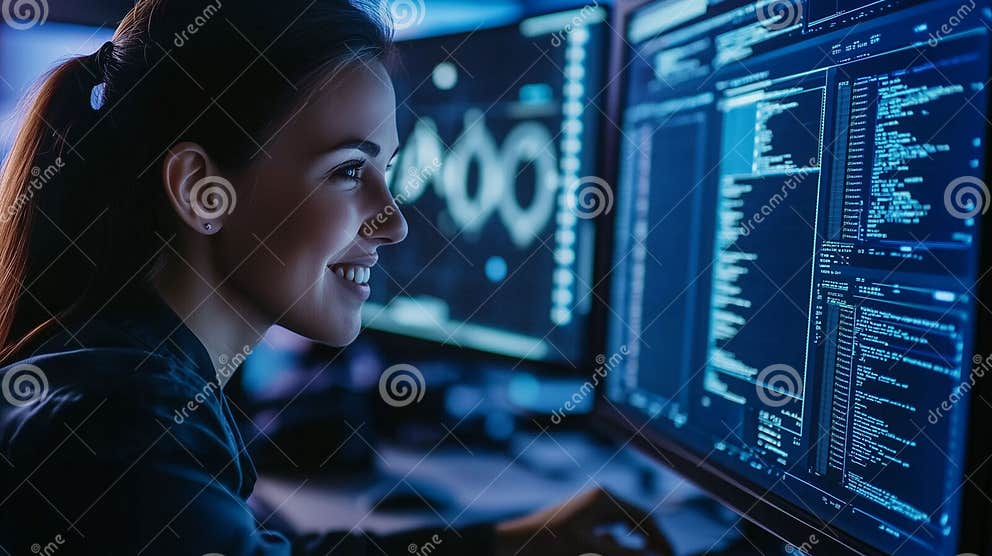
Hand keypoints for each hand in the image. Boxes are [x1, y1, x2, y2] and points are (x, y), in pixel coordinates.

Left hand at [493, 487, 673, 555]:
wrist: (513, 543)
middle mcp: (601, 497)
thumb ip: (626, 555)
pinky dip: (619, 542)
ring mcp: (591, 506)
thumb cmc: (549, 546)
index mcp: (605, 498)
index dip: (662, 540)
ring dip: (635, 542)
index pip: (646, 518)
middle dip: (652, 541)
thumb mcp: (591, 552)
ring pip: (626, 524)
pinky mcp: (582, 517)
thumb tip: (655, 555)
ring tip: (648, 554)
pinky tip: (618, 547)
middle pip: (638, 519)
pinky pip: (611, 529)